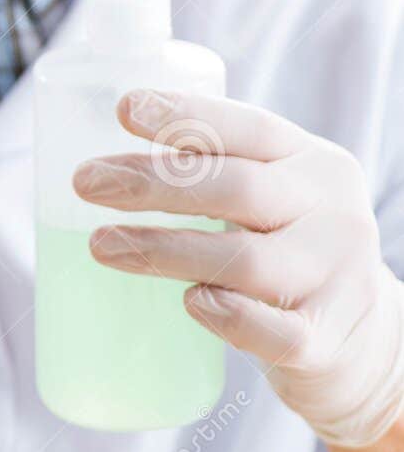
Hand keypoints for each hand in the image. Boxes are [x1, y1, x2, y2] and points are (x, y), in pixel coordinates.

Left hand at [72, 89, 403, 447]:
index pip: (250, 130)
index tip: (123, 109)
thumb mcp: (274, 200)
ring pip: (245, 260)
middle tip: (86, 182)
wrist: (364, 341)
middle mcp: (333, 213)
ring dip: (163, 250)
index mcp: (314, 164)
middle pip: (237, 188)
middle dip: (153, 183)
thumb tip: (105, 162)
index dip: (187, 116)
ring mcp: (335, 278)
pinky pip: (274, 331)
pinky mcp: (325, 342)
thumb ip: (216, 176)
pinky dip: (229, 315)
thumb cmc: (290, 252)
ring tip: (101, 245)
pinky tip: (189, 302)